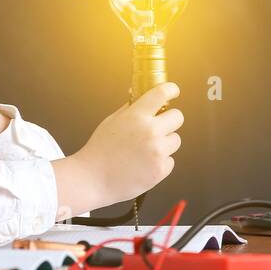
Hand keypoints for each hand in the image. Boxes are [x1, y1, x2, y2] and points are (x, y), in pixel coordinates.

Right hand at [56, 82, 181, 211]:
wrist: (92, 179)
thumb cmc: (99, 151)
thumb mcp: (111, 122)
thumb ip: (130, 109)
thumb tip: (140, 96)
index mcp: (136, 116)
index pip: (161, 93)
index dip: (171, 90)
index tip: (173, 91)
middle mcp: (150, 131)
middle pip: (178, 117)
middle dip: (170, 120)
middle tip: (159, 127)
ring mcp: (157, 151)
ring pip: (175, 140)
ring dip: (165, 143)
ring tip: (145, 151)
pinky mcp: (160, 169)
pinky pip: (170, 160)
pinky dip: (160, 163)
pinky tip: (143, 165)